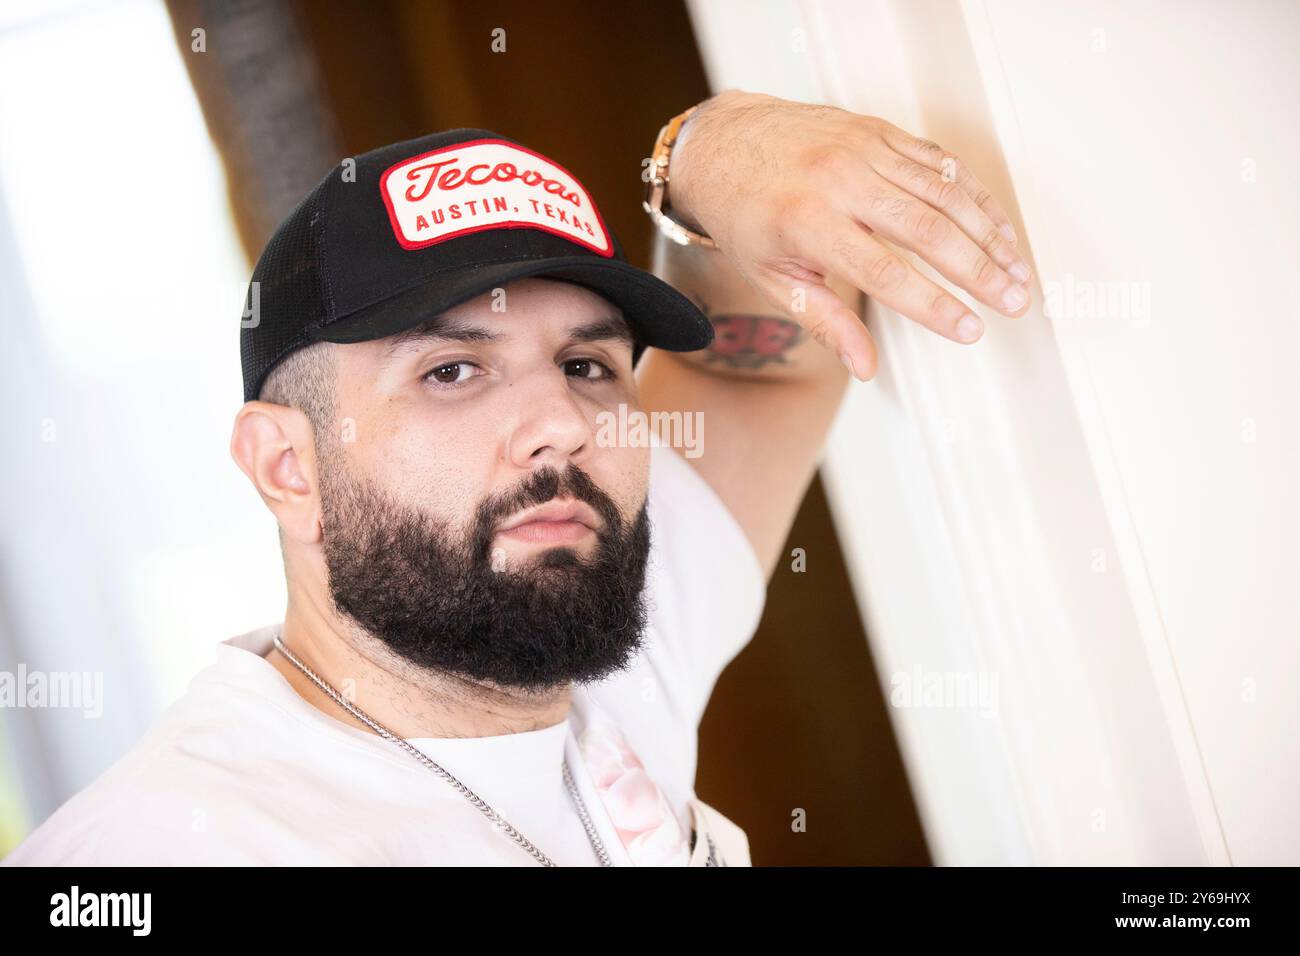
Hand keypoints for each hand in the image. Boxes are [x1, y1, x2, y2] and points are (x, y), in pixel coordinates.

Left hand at [667, 90, 1031, 379]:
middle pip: (928, 230)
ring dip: (988, 233)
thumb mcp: (772, 278)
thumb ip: (825, 322)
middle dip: (979, 271)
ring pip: (943, 192)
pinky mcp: (878, 130)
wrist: (723, 144)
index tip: (970, 331)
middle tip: (1014, 303)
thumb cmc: (745, 217)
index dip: (934, 306)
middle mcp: (839, 180)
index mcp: (807, 223)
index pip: (886, 273)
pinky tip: (996, 224)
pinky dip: (973, 195)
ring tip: (1017, 270)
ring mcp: (862, 149)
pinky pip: (938, 162)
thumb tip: (865, 368)